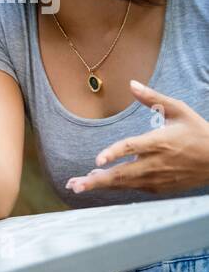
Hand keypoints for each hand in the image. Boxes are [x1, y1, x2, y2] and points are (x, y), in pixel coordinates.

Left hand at [65, 80, 208, 194]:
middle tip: (75, 184)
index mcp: (160, 141)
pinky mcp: (158, 188)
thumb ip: (153, 98)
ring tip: (76, 185)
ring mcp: (157, 178)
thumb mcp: (179, 110)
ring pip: (124, 184)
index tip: (98, 159)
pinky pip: (133, 188)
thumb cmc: (197, 132)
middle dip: (97, 180)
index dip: (114, 153)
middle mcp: (156, 162)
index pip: (132, 147)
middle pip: (123, 173)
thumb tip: (132, 83)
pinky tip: (100, 181)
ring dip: (100, 185)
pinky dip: (116, 186)